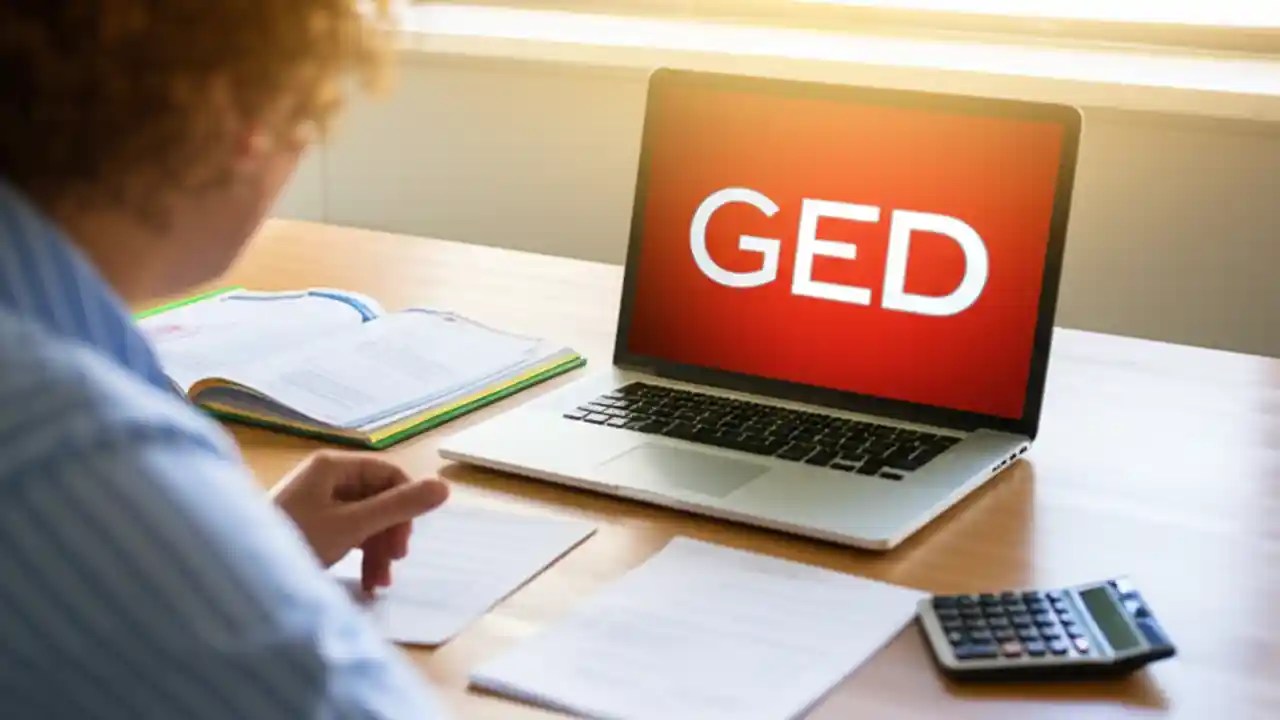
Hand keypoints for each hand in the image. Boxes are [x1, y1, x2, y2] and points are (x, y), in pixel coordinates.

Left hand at [272, 451, 449, 591]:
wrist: (239, 574)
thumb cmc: (296, 540)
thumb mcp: (352, 526)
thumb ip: (399, 507)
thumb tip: (445, 486)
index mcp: (333, 466)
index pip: (388, 474)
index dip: (405, 503)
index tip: (407, 539)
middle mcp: (325, 478)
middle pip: (377, 498)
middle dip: (389, 533)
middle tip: (394, 564)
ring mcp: (316, 502)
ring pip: (364, 519)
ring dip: (377, 550)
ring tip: (378, 583)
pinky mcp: (310, 525)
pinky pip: (348, 533)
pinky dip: (360, 554)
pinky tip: (365, 581)